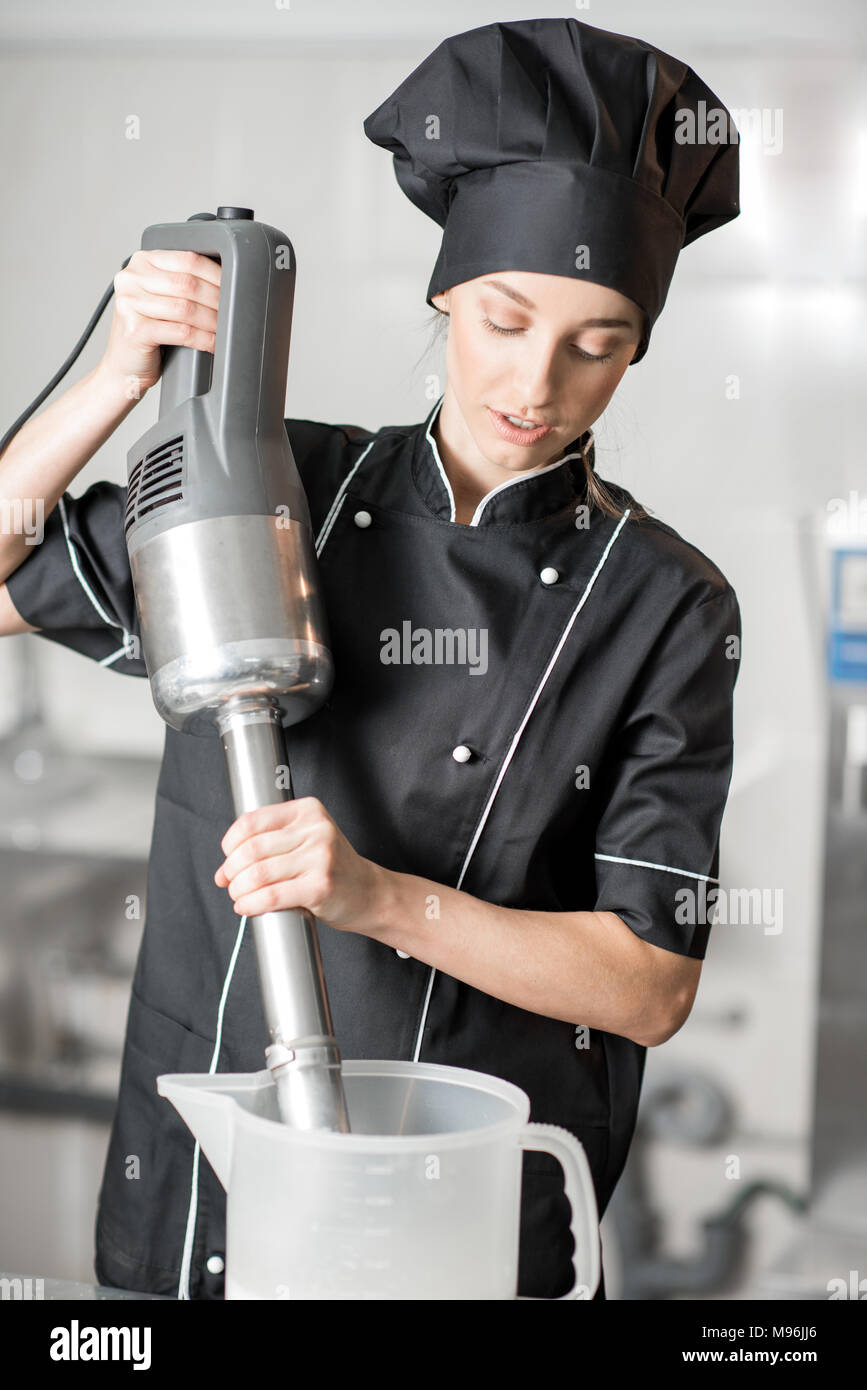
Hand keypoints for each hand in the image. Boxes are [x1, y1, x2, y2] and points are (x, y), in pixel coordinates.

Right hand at [100, 248, 221, 395]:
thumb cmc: (147, 331)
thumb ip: (182, 282)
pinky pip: (181, 332)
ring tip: (227, 329)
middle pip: (188, 283)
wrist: (124, 367)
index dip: (217, 274)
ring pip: (186, 308)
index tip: (236, 286)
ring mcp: (130, 303)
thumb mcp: (161, 297)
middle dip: (218, 299)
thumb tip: (227, 280)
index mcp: (142, 261)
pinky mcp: (136, 330)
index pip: (188, 259)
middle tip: (235, 311)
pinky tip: (214, 343)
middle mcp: (131, 278)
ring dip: (213, 321)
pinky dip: (204, 339)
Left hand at [213, 797, 386, 932]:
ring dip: (239, 890)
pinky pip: (272, 896)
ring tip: (238, 896)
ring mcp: (321, 858)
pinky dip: (252, 904)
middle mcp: (316, 830)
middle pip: (252, 849)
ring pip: (259, 874)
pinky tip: (248, 907)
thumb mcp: (307, 839)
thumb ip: (271, 842)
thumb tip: (225, 868)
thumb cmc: (332, 867)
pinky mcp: (320, 887)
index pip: (252, 821)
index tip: (228, 858)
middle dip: (232, 871)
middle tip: (229, 883)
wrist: (369, 892)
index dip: (230, 843)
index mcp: (308, 811)